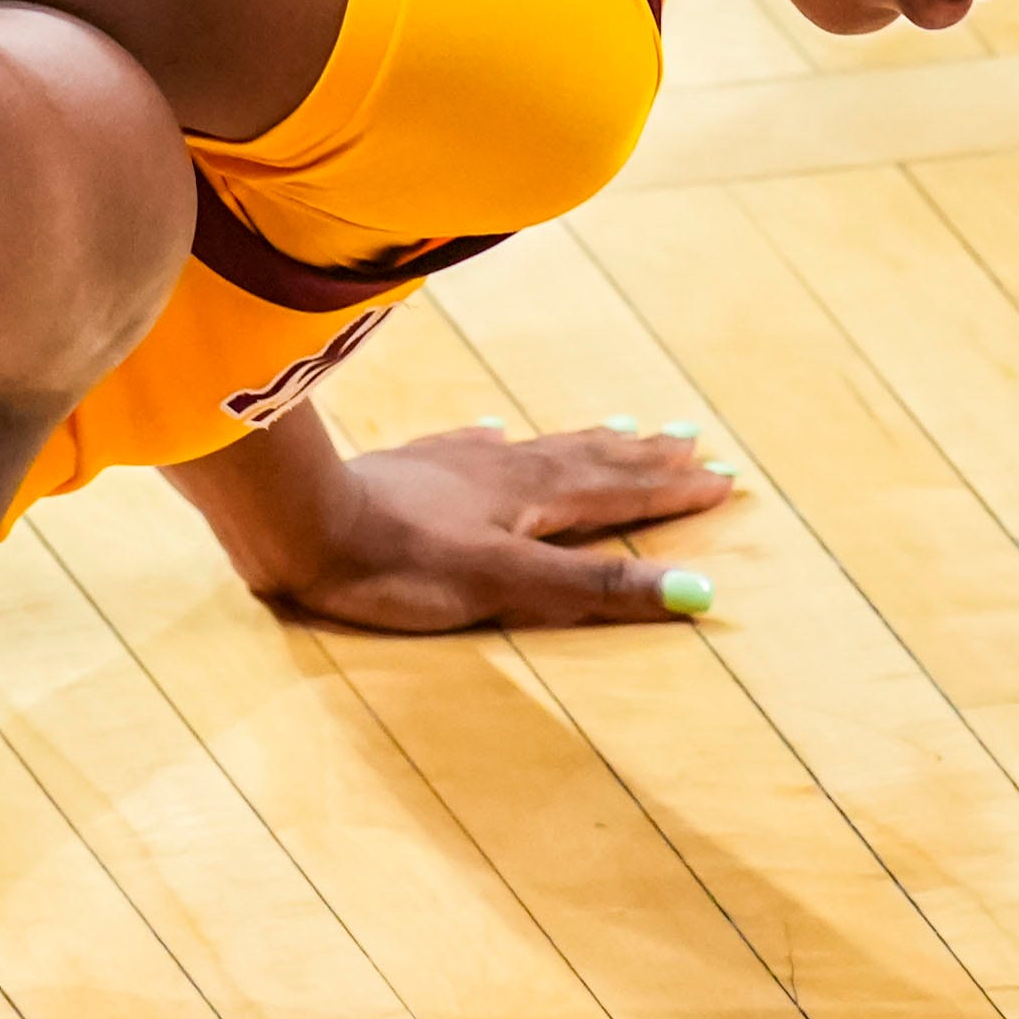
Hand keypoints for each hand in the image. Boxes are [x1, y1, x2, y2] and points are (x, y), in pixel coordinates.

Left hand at [170, 405, 735, 629]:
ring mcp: (452, 464)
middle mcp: (501, 470)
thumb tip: (694, 591)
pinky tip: (490, 432)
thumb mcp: (507, 584)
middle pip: (588, 457)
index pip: (620, 490)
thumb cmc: (400, 563)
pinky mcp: (408, 468)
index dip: (672, 488)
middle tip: (690, 439)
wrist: (296, 519)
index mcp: (532, 498)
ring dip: (585, 442)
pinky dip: (495, 440)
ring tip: (621, 428)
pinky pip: (469, 445)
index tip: (723, 477)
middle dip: (643, 455)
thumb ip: (593, 585)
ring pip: (536, 447)